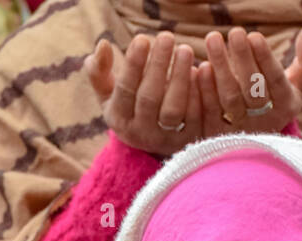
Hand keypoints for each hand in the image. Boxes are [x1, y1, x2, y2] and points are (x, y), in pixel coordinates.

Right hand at [85, 32, 200, 157]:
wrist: (153, 143)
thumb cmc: (129, 107)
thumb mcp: (108, 94)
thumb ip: (99, 71)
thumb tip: (103, 44)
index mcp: (120, 120)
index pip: (125, 90)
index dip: (133, 64)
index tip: (142, 38)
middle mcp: (141, 134)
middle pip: (149, 98)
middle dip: (158, 65)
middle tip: (167, 36)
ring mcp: (166, 139)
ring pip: (173, 109)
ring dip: (180, 77)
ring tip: (185, 49)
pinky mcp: (189, 140)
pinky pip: (195, 116)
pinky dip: (198, 92)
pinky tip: (201, 69)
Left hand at [195, 26, 301, 136]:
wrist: (257, 136)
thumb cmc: (278, 98)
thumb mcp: (298, 82)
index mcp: (285, 106)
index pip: (276, 81)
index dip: (265, 59)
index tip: (255, 35)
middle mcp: (264, 120)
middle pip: (252, 90)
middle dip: (243, 59)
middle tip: (235, 32)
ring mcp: (239, 128)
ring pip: (229, 98)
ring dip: (221, 67)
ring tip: (213, 37)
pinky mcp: (217, 134)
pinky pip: (209, 111)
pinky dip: (204, 89)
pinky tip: (199, 66)